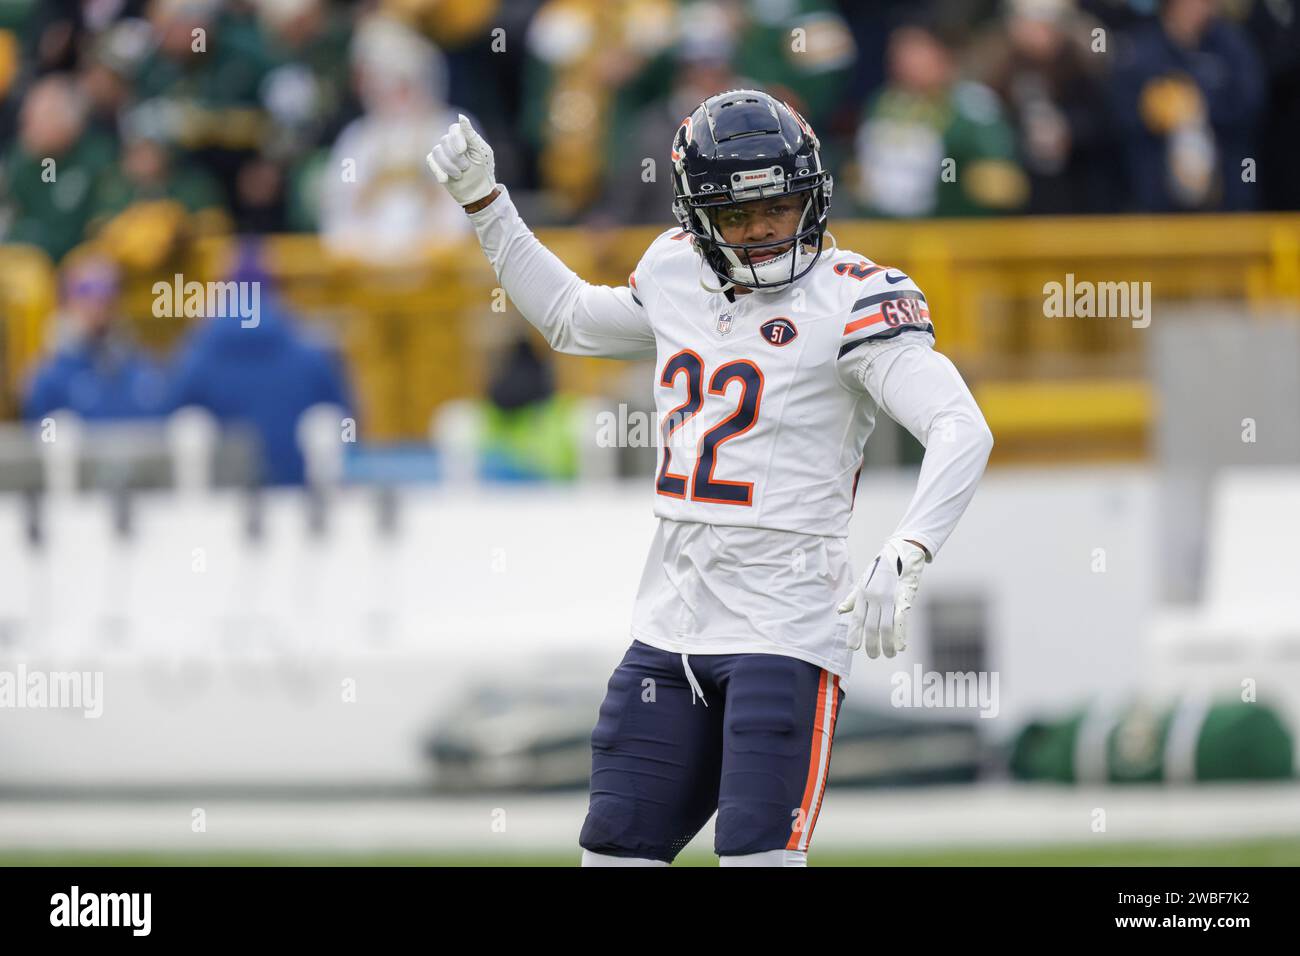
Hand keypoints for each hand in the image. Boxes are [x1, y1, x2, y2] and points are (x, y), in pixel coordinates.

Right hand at [426, 114, 496, 206]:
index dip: (456, 138)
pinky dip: (438, 170)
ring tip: (459, 175)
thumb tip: (461, 117)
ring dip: (448, 165)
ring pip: (436, 151)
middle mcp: (452, 143)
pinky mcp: (437, 164)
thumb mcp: (481, 152)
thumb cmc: (483, 171)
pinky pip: (430, 161)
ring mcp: (444, 153)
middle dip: (455, 157)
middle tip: (466, 168)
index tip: (462, 151)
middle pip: (444, 141)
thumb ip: (470, 135)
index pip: (454, 129)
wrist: (478, 193)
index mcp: (465, 137)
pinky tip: (445, 180)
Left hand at [837, 537, 927, 658]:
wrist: (901, 551)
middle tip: (873, 655)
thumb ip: (853, 598)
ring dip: (886, 643)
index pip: (857, 617)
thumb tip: (840, 611)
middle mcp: (874, 597)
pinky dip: (900, 635)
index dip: (854, 633)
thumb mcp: (863, 580)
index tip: (852, 647)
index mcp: (863, 593)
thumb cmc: (881, 567)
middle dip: (871, 643)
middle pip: (870, 625)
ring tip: (888, 654)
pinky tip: (901, 646)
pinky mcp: (903, 597)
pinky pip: (900, 619)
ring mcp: (889, 597)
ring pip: (885, 626)